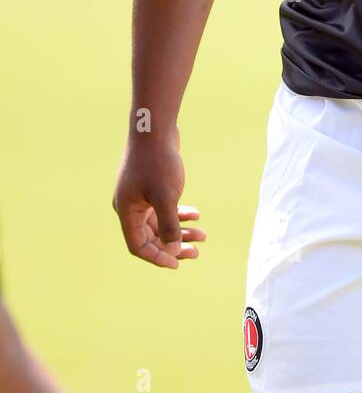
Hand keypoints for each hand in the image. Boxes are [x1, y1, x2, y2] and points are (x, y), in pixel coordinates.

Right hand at [113, 130, 205, 268]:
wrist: (156, 129)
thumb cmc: (158, 162)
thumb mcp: (166, 196)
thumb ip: (169, 224)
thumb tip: (173, 249)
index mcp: (127, 212)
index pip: (139, 246)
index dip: (158, 257)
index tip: (177, 263)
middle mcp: (130, 206)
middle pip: (151, 237)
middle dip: (173, 246)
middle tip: (196, 252)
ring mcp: (140, 196)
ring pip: (160, 223)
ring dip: (180, 230)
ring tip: (203, 235)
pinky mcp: (151, 186)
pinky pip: (164, 208)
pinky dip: (179, 213)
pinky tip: (196, 214)